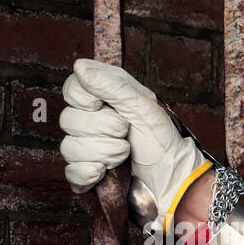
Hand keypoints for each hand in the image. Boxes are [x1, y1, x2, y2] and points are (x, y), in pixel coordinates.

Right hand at [59, 58, 209, 231]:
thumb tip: (80, 66)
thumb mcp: (145, 107)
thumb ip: (114, 86)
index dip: (83, 98)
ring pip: (70, 148)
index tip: (102, 104)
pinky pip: (72, 173)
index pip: (71, 90)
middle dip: (103, 128)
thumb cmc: (163, 140)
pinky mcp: (88, 176)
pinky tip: (105, 172)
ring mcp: (87, 151)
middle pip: (68, 120)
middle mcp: (90, 124)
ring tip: (126, 154)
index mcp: (102, 102)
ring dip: (103, 152)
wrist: (175, 178)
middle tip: (126, 132)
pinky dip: (88, 173)